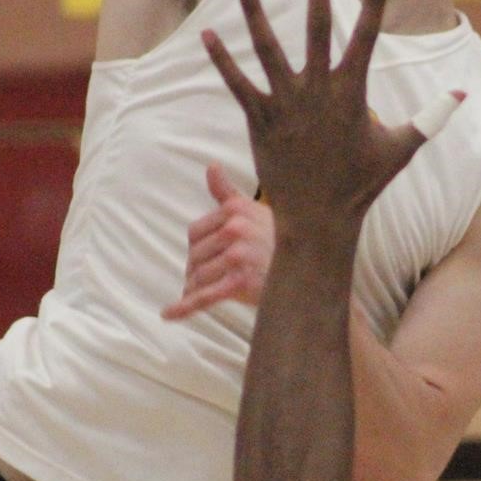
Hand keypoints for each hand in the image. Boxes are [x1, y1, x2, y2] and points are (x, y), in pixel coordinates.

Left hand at [161, 166, 273, 319]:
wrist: (311, 272)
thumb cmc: (281, 242)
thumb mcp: (256, 211)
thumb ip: (227, 193)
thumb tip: (210, 166)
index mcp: (236, 210)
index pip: (195, 233)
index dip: (197, 250)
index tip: (207, 260)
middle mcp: (236, 229)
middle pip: (194, 255)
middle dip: (196, 271)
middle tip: (209, 282)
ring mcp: (238, 255)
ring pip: (199, 277)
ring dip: (196, 289)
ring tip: (206, 295)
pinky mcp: (241, 282)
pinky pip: (204, 297)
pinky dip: (184, 307)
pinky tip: (169, 314)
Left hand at [202, 0, 460, 237]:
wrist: (320, 219)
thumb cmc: (362, 184)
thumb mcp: (401, 149)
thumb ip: (431, 118)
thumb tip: (461, 94)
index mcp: (352, 92)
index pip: (368, 35)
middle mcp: (318, 90)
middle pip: (318, 28)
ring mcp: (286, 103)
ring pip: (268, 48)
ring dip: (254, 13)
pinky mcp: (260, 119)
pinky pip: (237, 83)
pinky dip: (221, 60)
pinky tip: (206, 34)